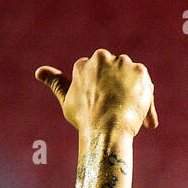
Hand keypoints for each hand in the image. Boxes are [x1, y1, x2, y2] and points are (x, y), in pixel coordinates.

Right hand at [36, 50, 157, 135]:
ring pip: (131, 77)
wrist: (107, 130)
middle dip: (118, 89)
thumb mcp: (67, 100)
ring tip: (132, 115)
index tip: (105, 106)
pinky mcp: (140, 71)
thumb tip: (39, 71)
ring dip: (134, 93)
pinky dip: (147, 101)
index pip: (97, 75)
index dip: (103, 93)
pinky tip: (146, 121)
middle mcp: (101, 58)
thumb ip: (57, 83)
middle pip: (115, 72)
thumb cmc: (85, 120)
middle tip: (120, 110)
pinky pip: (146, 84)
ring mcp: (121, 63)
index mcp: (83, 64)